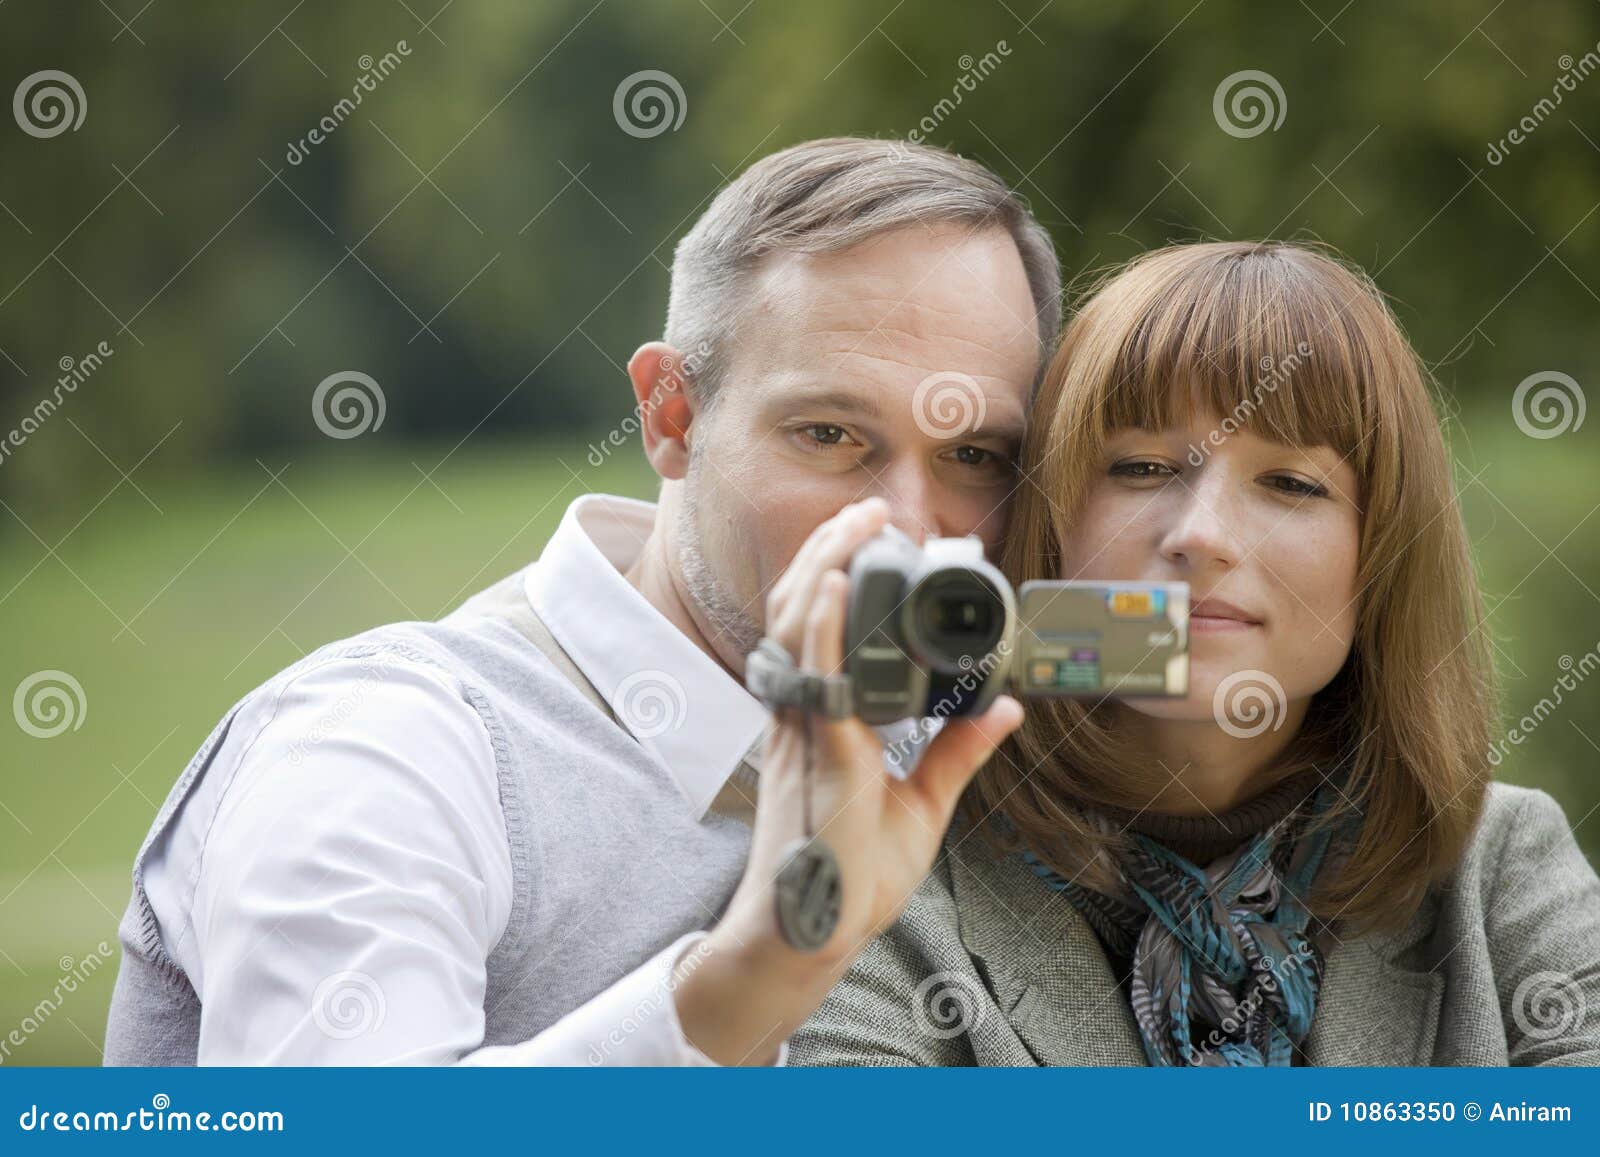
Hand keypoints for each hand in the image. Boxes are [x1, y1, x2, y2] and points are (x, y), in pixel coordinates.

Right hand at [675, 497, 1023, 1062]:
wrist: (814, 932)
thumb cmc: (855, 874)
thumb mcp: (923, 805)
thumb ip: (958, 752)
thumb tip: (1004, 707)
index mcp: (826, 720)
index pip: (824, 630)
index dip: (839, 577)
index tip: (873, 538)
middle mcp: (807, 714)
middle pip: (804, 612)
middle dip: (829, 553)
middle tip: (867, 509)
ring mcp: (804, 729)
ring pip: (801, 628)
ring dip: (826, 566)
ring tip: (855, 523)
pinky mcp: (815, 751)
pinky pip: (813, 675)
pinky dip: (823, 624)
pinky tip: (836, 582)